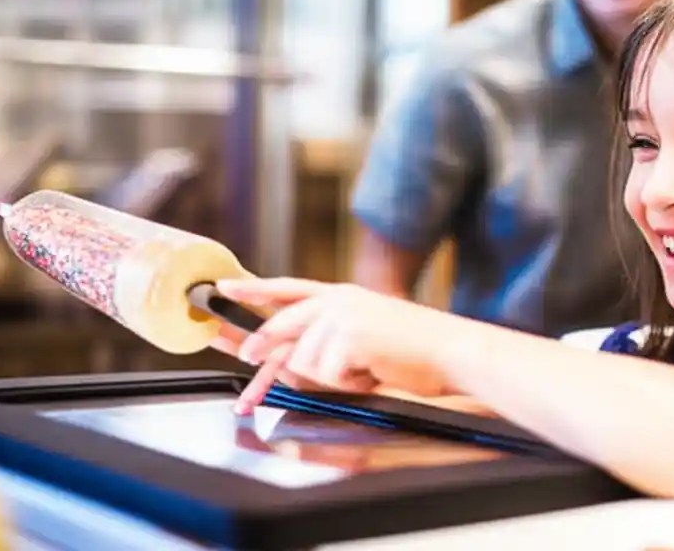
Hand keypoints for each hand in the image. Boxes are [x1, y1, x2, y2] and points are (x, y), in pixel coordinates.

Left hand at [214, 278, 463, 413]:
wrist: (451, 350)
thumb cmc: (415, 349)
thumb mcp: (365, 331)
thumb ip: (328, 335)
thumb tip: (286, 358)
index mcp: (341, 294)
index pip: (287, 288)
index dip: (253, 288)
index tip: (223, 288)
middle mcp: (338, 300)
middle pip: (280, 326)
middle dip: (258, 349)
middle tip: (248, 367)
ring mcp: (342, 318)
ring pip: (303, 361)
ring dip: (329, 379)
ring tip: (363, 373)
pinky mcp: (348, 338)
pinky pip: (325, 375)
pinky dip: (346, 384)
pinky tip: (370, 375)